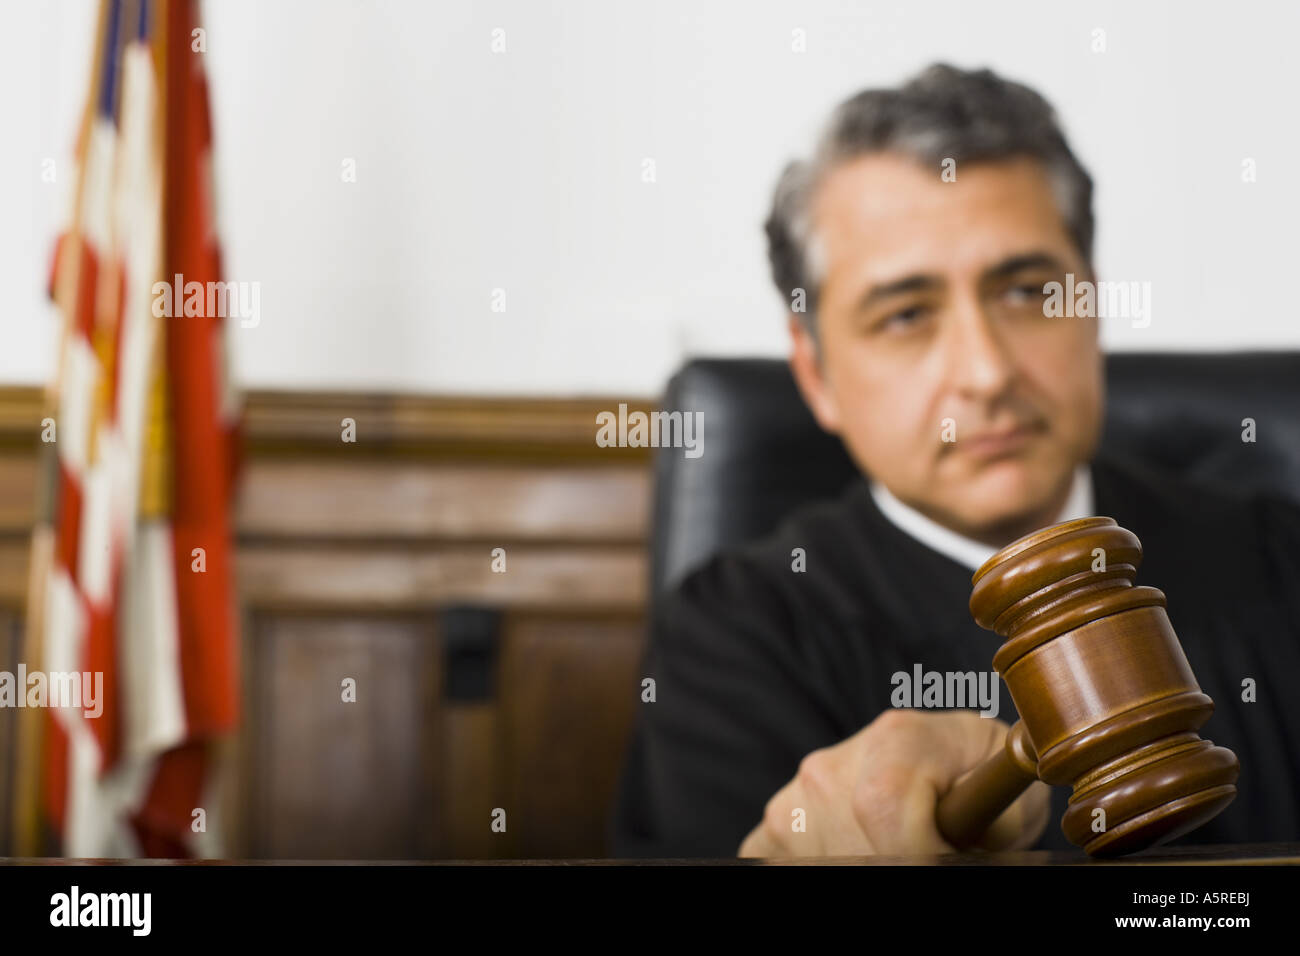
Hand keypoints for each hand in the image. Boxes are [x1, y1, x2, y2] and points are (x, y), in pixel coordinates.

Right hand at [737, 708, 1049, 856]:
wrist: (944, 757)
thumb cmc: (980, 779)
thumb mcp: (1007, 787)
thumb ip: (992, 805)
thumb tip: (967, 823)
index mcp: (899, 737)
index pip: (885, 807)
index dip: (923, 848)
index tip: (947, 851)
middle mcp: (836, 759)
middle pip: (856, 845)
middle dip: (899, 859)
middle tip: (927, 847)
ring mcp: (800, 789)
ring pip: (824, 856)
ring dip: (863, 858)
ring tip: (898, 843)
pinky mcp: (778, 817)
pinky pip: (782, 856)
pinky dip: (821, 857)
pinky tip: (856, 847)